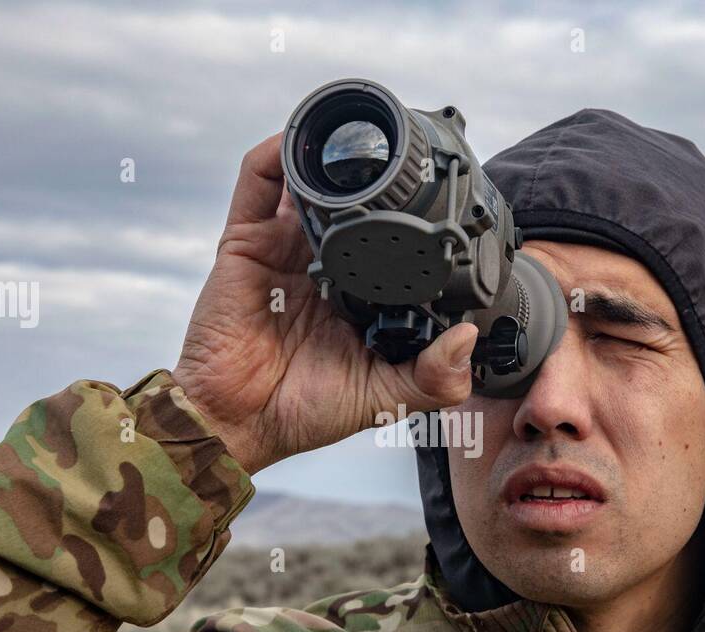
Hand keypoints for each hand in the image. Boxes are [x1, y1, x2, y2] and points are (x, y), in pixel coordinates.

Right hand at [172, 131, 477, 474]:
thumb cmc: (306, 414)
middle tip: (407, 152)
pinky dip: (277, 154)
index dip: (416, 221)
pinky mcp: (245, 243)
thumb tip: (467, 337)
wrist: (236, 423)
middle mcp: (324, 266)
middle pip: (354, 204)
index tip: (447, 199)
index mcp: (360, 296)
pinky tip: (304, 143)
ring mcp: (284, 249)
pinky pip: (257, 183)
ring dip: (332, 156)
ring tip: (361, 135)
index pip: (394, 244)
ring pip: (310, 183)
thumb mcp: (386, 400)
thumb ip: (434, 377)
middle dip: (377, 175)